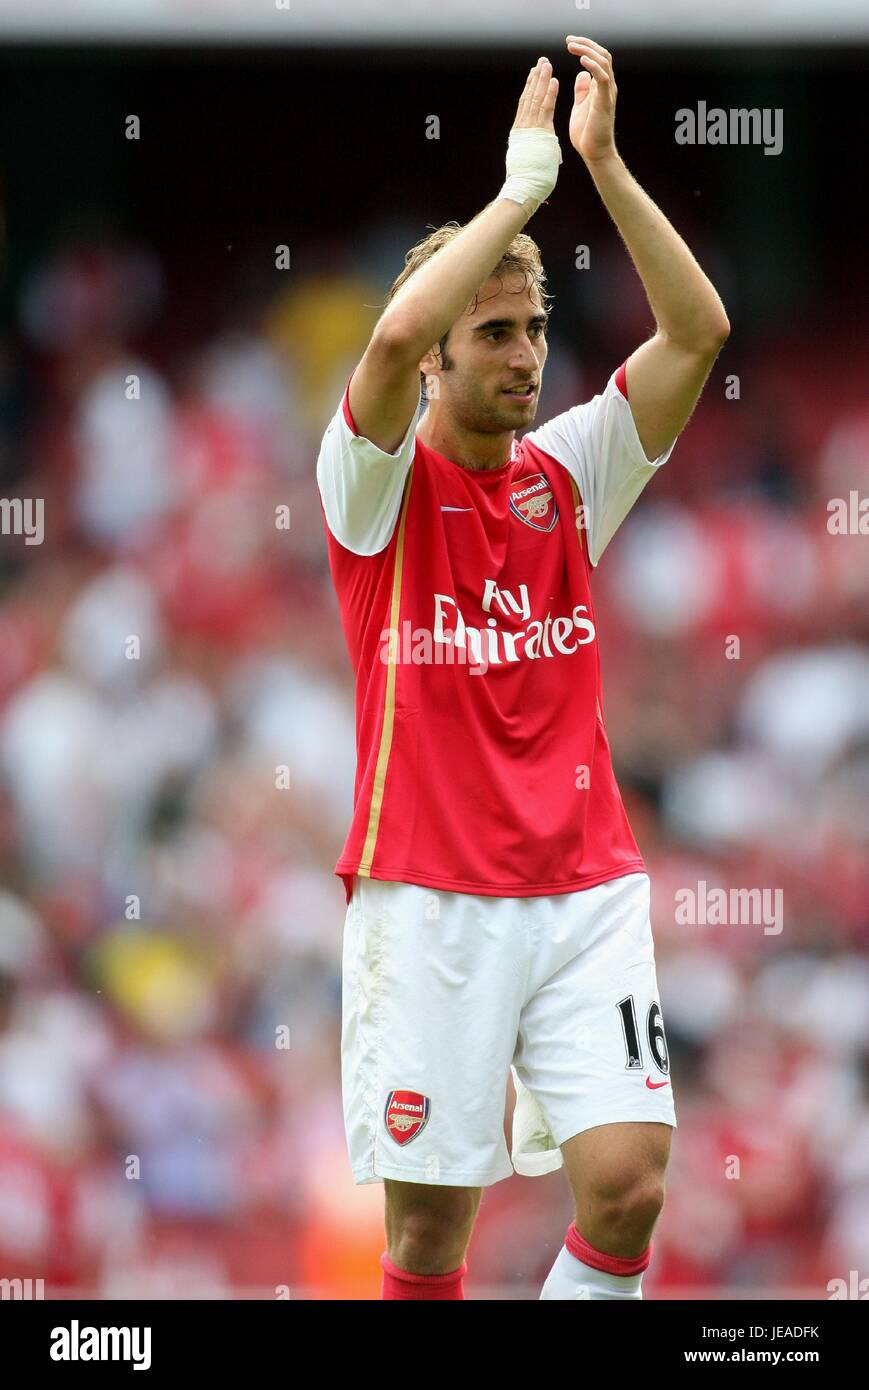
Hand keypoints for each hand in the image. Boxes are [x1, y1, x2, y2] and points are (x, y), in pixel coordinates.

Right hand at [500, 57, 561, 213]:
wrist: (524, 187)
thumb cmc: (528, 178)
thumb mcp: (531, 156)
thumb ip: (535, 145)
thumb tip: (538, 144)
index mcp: (521, 131)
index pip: (526, 104)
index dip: (531, 88)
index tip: (536, 74)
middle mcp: (524, 126)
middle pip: (530, 97)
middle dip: (537, 78)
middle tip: (542, 62)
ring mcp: (530, 128)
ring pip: (535, 99)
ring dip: (542, 80)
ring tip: (547, 65)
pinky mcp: (538, 132)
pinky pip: (544, 110)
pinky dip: (549, 95)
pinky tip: (554, 81)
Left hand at [565, 36, 618, 163]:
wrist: (594, 153)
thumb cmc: (586, 133)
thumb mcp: (581, 106)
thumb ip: (583, 90)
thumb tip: (581, 74)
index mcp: (600, 86)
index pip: (597, 58)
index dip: (585, 47)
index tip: (569, 42)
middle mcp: (607, 87)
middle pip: (602, 55)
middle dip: (586, 44)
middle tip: (569, 40)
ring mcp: (607, 93)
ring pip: (603, 62)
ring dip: (587, 51)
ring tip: (571, 46)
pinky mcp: (604, 102)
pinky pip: (602, 78)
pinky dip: (593, 66)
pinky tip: (581, 60)